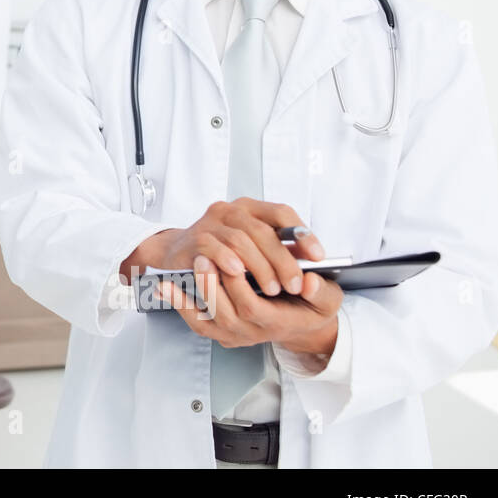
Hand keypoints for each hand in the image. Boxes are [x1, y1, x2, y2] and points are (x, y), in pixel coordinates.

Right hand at [122, 198, 326, 296]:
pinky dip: (227, 259)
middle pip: (262, 230)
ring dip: (259, 265)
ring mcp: (210, 223)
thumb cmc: (223, 257)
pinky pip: (212, 246)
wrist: (178, 259)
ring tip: (272, 288)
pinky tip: (238, 272)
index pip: (281, 212)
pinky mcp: (194, 239)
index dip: (302, 233)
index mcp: (250, 208)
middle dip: (282, 259)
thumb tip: (312, 266)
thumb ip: (281, 253)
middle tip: (294, 284)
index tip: (319, 256)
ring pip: (240, 239)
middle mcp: (229, 210)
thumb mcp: (256, 251)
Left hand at [157, 256, 342, 354]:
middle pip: (225, 314)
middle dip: (213, 286)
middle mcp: (252, 333)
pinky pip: (195, 321)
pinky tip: (165, 286)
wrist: (301, 323)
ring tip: (190, 264)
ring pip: (207, 319)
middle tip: (203, 257)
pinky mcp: (219, 330)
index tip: (231, 262)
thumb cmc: (312, 306)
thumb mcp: (328, 299)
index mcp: (278, 324)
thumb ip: (321, 291)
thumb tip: (308, 282)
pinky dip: (179, 304)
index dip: (239, 288)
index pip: (252, 309)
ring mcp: (233, 334)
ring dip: (196, 291)